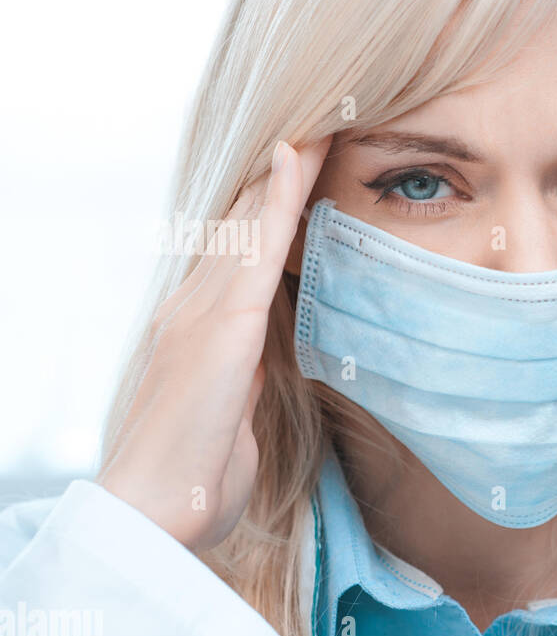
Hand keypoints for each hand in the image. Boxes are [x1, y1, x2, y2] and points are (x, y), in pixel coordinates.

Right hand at [97, 137, 331, 552]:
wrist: (157, 513)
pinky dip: (277, 200)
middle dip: (278, 177)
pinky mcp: (222, 326)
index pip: (240, 257)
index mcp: (201, 333)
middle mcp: (195, 309)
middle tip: (316, 125)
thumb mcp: (231, 420)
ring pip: (250, 222)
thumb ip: (244, 383)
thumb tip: (259, 366)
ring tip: (319, 122)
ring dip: (285, 171)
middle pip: (242, 226)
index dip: (267, 211)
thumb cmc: (196, 479)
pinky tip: (294, 158)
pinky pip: (257, 248)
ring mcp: (203, 312)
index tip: (297, 171)